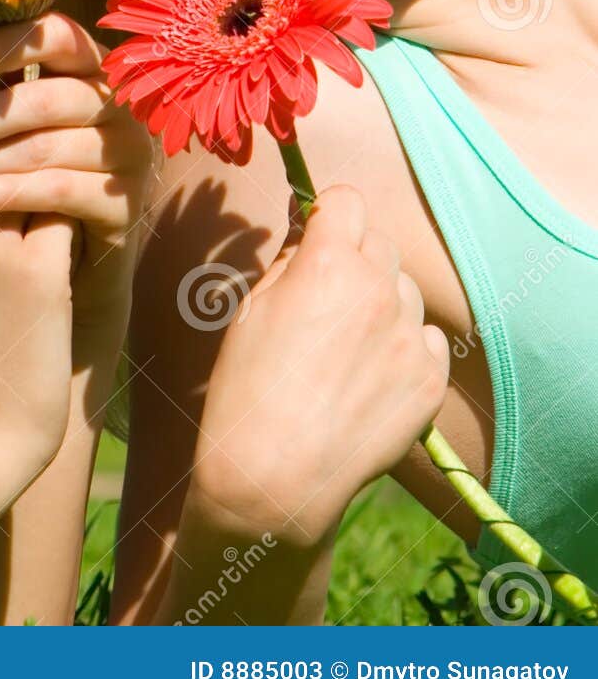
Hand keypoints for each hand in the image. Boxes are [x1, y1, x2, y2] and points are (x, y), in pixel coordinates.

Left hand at [0, 13, 154, 345]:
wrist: (59, 283)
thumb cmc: (24, 199)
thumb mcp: (7, 139)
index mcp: (90, 72)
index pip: (55, 34)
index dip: (0, 48)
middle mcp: (118, 105)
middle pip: (46, 95)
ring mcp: (129, 153)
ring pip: (50, 144)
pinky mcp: (126, 203)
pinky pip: (62, 189)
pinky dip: (8, 193)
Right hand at [185, 184, 449, 547]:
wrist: (276, 477)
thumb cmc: (247, 389)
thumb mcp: (251, 308)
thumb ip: (290, 262)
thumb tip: (312, 233)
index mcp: (327, 264)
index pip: (346, 200)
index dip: (329, 214)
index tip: (319, 233)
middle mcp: (377, 289)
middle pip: (379, 243)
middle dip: (356, 259)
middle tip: (327, 300)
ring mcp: (410, 336)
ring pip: (405, 291)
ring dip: (382, 303)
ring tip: (347, 350)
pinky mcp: (430, 379)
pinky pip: (427, 339)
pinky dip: (405, 349)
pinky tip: (370, 379)